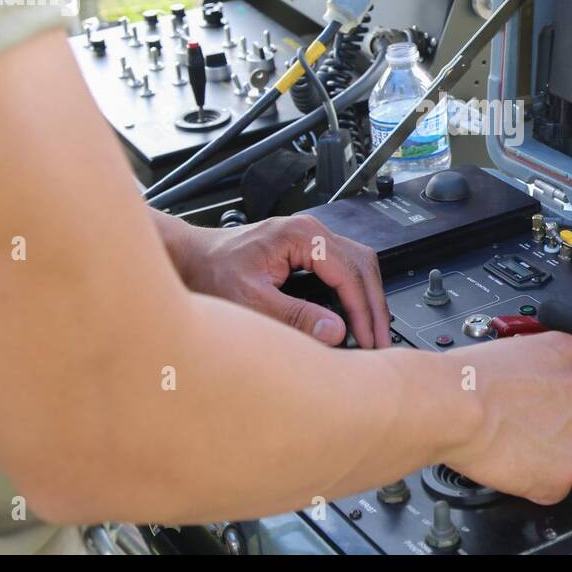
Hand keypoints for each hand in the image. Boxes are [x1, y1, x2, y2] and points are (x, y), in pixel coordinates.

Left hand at [178, 215, 390, 347]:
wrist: (191, 258)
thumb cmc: (211, 271)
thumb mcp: (250, 299)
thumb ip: (294, 316)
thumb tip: (335, 331)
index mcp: (300, 235)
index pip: (349, 272)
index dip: (362, 310)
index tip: (368, 339)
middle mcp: (310, 230)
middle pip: (363, 265)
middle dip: (374, 306)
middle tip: (380, 341)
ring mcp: (311, 238)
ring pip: (359, 264)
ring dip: (368, 298)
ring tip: (373, 332)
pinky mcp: (308, 249)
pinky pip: (345, 266)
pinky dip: (355, 291)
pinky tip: (356, 313)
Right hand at [439, 332, 571, 504]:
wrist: (454, 406)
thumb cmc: (466, 379)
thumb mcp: (510, 349)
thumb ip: (535, 367)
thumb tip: (530, 384)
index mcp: (569, 354)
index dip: (560, 399)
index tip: (545, 407)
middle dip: (566, 429)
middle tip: (533, 432)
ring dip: (557, 458)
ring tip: (522, 453)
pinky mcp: (564, 472)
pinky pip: (558, 486)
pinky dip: (538, 485)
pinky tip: (514, 468)